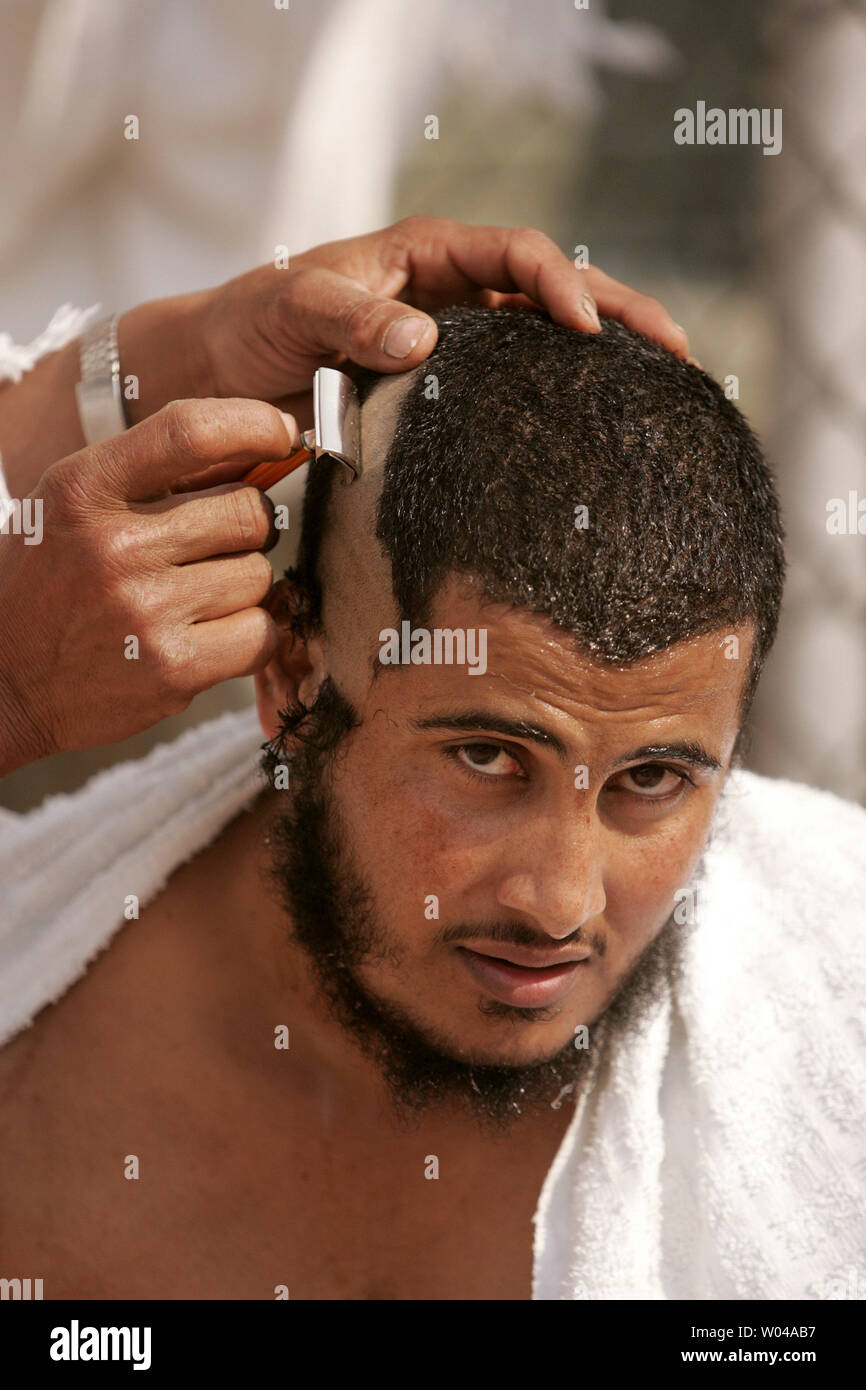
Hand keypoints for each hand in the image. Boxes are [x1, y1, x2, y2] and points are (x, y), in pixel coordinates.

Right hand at [0, 399, 296, 773]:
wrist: (3, 685)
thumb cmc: (47, 589)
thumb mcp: (72, 510)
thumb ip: (154, 476)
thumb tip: (260, 445)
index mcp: (82, 490)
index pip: (189, 432)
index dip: (253, 425)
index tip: (281, 434)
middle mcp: (115, 546)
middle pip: (247, 511)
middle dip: (243, 528)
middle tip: (208, 551)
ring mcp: (146, 611)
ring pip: (259, 575)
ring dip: (240, 587)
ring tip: (188, 601)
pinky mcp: (174, 670)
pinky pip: (261, 633)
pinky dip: (248, 636)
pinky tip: (206, 637)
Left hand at [198, 216, 689, 410]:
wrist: (219, 373)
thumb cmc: (251, 326)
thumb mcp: (295, 310)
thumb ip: (352, 319)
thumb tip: (425, 340)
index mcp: (429, 253)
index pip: (520, 254)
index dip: (560, 285)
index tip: (586, 330)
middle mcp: (454, 291)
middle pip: (558, 290)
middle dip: (621, 314)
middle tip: (681, 354)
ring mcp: (457, 340)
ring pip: (548, 341)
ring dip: (606, 360)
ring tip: (667, 390)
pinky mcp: (449, 388)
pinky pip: (517, 386)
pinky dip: (561, 399)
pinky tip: (596, 427)